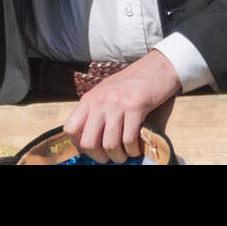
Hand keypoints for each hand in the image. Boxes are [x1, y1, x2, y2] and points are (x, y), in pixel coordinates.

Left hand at [63, 50, 180, 163]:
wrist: (156, 68)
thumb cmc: (131, 84)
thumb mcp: (105, 93)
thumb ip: (96, 113)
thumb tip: (91, 142)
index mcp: (89, 99)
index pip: (70, 129)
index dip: (79, 145)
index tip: (92, 149)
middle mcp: (99, 101)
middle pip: (89, 142)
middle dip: (100, 156)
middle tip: (110, 157)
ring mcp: (116, 104)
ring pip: (110, 144)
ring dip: (118, 156)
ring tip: (125, 154)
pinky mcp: (135, 107)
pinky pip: (129, 140)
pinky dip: (133, 150)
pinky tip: (136, 147)